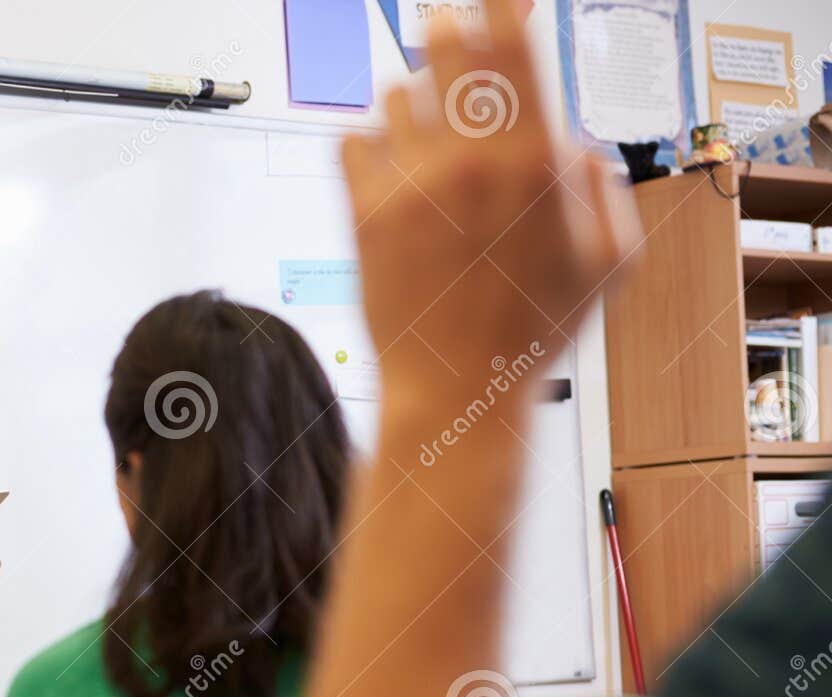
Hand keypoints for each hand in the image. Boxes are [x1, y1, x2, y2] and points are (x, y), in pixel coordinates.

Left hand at [342, 0, 637, 409]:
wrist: (455, 394)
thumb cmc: (532, 335)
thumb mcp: (609, 261)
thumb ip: (600, 184)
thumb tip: (571, 139)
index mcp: (535, 163)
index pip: (513, 44)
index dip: (502, 5)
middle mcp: (469, 164)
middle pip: (445, 46)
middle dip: (450, 36)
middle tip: (454, 45)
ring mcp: (411, 187)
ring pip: (395, 94)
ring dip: (413, 102)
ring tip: (429, 140)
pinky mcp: (364, 215)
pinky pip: (352, 138)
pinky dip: (369, 144)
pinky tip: (390, 170)